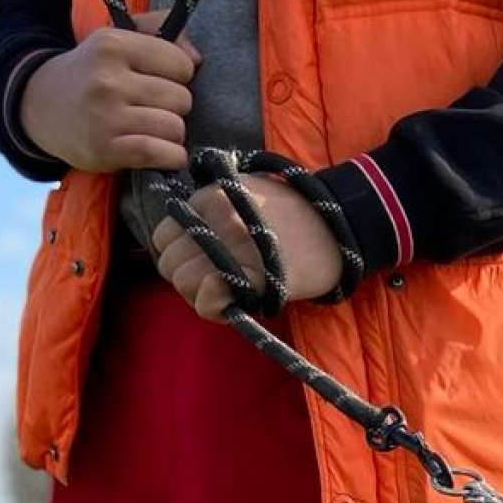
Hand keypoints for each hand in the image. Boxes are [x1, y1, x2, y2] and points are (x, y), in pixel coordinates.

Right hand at [17, 17, 197, 173]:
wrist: (41, 105)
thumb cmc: (91, 73)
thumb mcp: (118, 39)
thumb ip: (161, 33)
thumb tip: (197, 59)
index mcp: (114, 45)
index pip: (181, 65)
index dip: (179, 77)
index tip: (161, 82)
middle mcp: (108, 78)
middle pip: (181, 99)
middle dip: (175, 108)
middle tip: (155, 109)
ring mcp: (106, 115)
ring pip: (174, 128)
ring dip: (172, 134)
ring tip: (154, 129)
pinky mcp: (105, 149)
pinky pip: (159, 153)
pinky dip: (171, 157)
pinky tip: (164, 153)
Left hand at [153, 172, 345, 319]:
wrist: (339, 228)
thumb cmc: (294, 215)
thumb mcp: (246, 194)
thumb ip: (210, 213)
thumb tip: (182, 246)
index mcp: (210, 197)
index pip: (163, 236)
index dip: (178, 256)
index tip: (203, 263)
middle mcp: (214, 220)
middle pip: (169, 264)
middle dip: (188, 279)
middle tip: (219, 283)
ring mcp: (230, 248)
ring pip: (183, 284)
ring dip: (201, 297)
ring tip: (231, 292)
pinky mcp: (249, 278)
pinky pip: (206, 302)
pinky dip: (215, 309)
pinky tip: (236, 302)